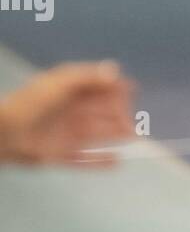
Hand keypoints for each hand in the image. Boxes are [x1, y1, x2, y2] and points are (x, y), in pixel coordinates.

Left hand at [0, 61, 135, 166]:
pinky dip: (100, 162)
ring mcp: (65, 135)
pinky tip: (117, 162)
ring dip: (115, 134)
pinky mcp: (60, 156)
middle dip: (118, 114)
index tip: (133, 89)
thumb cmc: (33, 103)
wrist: (6, 133)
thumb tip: (115, 69)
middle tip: (132, 119)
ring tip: (134, 135)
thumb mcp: (61, 83)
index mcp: (68, 93)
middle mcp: (68, 113)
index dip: (115, 88)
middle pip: (99, 112)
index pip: (97, 88)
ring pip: (96, 135)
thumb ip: (89, 76)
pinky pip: (84, 160)